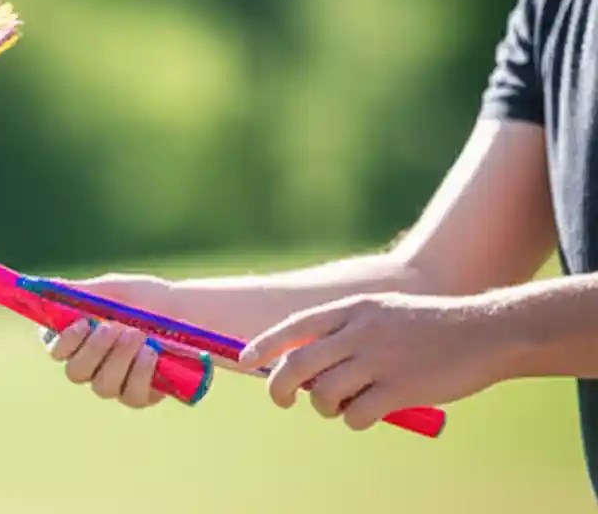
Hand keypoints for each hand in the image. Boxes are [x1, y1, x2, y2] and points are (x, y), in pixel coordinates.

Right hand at [40, 274, 167, 408]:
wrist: (187, 313)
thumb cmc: (144, 298)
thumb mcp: (111, 289)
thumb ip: (78, 292)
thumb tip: (44, 286)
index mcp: (77, 338)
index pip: (55, 350)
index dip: (64, 342)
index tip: (83, 323)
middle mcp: (92, 365)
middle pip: (75, 373)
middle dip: (94, 351)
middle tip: (114, 328)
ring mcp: (115, 383)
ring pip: (102, 386)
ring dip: (120, 360)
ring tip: (139, 335)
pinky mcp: (139, 396)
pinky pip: (131, 396)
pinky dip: (140, 374)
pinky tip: (152, 354)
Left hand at [238, 292, 506, 429]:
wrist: (485, 332)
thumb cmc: (427, 327)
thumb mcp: (381, 312)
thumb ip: (344, 332)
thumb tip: (299, 364)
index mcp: (354, 309)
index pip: (295, 326)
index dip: (265, 344)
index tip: (243, 359)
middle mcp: (361, 331)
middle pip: (298, 364)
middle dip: (278, 386)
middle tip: (280, 399)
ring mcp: (381, 360)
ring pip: (324, 394)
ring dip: (325, 407)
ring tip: (342, 404)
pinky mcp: (401, 389)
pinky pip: (356, 415)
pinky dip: (354, 419)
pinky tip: (370, 412)